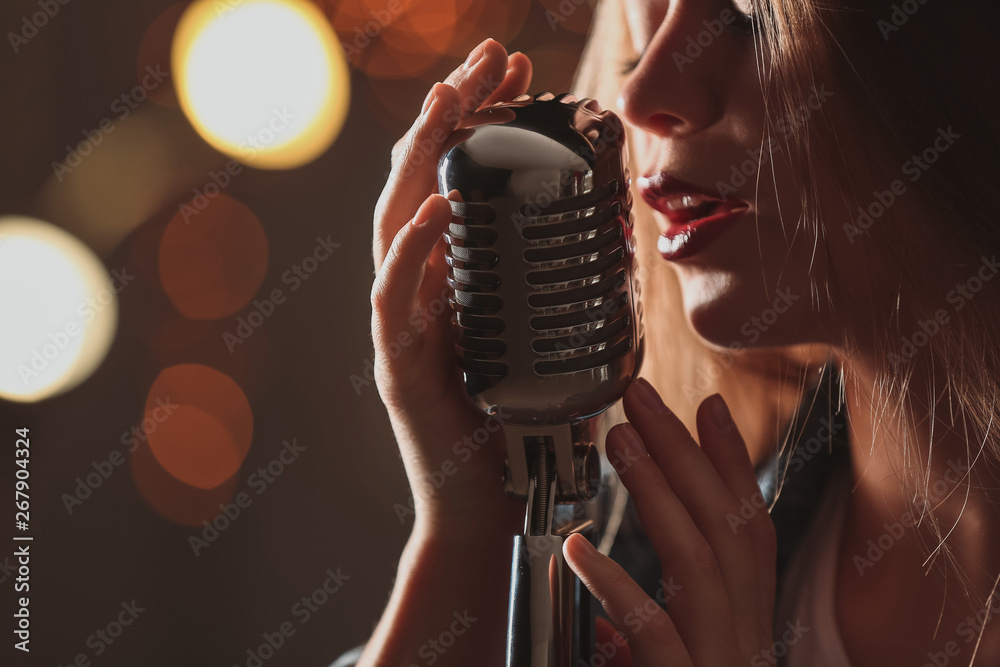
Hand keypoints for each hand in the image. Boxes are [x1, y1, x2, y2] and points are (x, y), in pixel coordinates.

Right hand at [370, 39, 533, 535]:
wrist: (486, 506)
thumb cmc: (515, 429)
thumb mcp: (536, 345)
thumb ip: (544, 295)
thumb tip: (593, 244)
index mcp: (450, 283)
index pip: (455, 185)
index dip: (479, 128)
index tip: (516, 79)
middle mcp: (417, 293)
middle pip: (421, 185)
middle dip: (452, 116)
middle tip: (489, 58)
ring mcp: (400, 326)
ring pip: (395, 225)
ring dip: (423, 160)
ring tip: (452, 100)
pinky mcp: (397, 366)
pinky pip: (395, 299)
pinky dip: (413, 252)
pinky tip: (437, 209)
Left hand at [564, 379, 776, 665]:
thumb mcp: (674, 663)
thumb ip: (641, 628)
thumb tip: (594, 595)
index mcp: (748, 625)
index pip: (750, 529)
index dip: (734, 464)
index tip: (710, 406)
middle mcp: (745, 638)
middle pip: (726, 527)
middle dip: (686, 452)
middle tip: (642, 398)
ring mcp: (719, 660)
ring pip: (697, 562)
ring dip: (658, 491)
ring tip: (619, 441)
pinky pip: (651, 629)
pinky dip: (615, 584)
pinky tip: (578, 551)